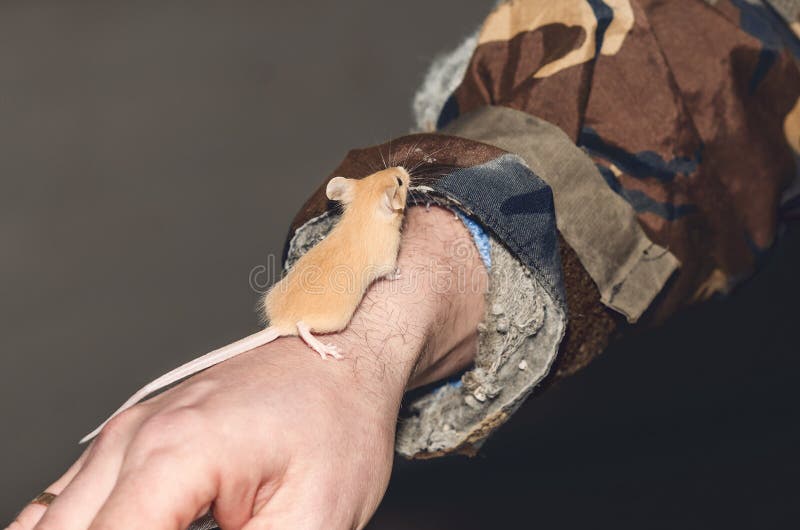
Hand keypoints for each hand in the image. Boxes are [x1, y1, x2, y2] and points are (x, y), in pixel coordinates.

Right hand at [8, 206, 486, 529]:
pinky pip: (67, 497)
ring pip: (57, 517)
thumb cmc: (338, 417)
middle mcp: (137, 435)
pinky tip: (134, 523)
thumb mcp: (315, 515)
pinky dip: (85, 522)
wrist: (341, 355)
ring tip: (179, 522)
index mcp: (176, 452)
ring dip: (100, 529)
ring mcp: (129, 431)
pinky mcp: (134, 437)